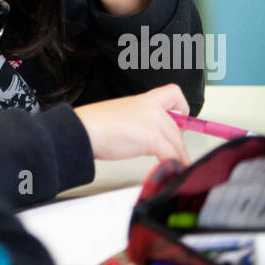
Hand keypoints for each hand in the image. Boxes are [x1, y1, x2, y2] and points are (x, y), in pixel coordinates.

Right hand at [74, 84, 191, 165]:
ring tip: (178, 167)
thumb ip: (138, 122)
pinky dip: (175, 164)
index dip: (181, 108)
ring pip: (177, 141)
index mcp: (143, 99)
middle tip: (176, 155)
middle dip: (178, 143)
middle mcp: (151, 107)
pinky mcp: (152, 137)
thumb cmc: (94, 126)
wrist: (83, 131)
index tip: (180, 120)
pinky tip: (170, 170)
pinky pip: (172, 154)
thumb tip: (146, 139)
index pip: (173, 93)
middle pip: (177, 126)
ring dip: (180, 157)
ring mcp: (152, 121)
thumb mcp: (121, 116)